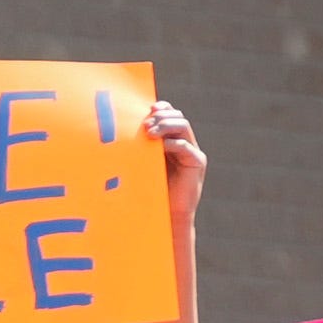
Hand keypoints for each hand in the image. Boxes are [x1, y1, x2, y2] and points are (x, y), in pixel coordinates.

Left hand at [147, 100, 205, 222]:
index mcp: (173, 140)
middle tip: (146, 125)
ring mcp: (193, 152)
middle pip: (178, 117)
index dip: (162, 108)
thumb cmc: (151, 189)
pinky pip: (186, 146)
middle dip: (162, 117)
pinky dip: (172, 144)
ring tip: (150, 132)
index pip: (171, 115)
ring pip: (183, 127)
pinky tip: (159, 147)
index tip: (149, 109)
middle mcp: (185, 143)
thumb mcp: (145, 161)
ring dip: (166, 125)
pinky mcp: (197, 163)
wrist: (166, 214)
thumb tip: (125, 126)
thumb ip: (142, 144)